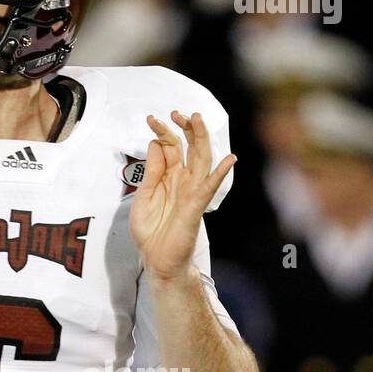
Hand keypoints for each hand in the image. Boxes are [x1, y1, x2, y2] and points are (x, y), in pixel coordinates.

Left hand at [130, 110, 235, 282]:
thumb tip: (155, 144)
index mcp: (168, 176)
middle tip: (177, 112)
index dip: (162, 131)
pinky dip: (221, 172)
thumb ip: (151, 172)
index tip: (151, 118)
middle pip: (189, 148)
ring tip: (198, 120)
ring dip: (201, 139)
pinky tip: (229, 159)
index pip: (169, 147)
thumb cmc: (151, 231)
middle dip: (184, 128)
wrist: (156, 259)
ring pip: (201, 160)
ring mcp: (191, 191)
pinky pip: (210, 187)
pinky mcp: (196, 206)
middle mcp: (182, 180)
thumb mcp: (142, 197)